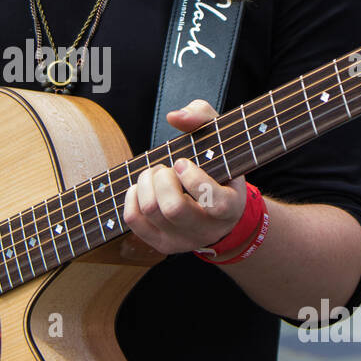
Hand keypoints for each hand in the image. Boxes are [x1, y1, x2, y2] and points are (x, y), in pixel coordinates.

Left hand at [123, 99, 245, 255]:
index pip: (213, 201)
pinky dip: (131, 197)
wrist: (217, 208)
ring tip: (155, 175)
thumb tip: (174, 117)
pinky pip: (134, 220)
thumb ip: (202, 117)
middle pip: (173, 209)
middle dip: (162, 179)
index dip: (193, 178)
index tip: (182, 162)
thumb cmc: (216, 165)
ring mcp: (182, 240)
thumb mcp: (219, 137)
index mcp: (229, 207)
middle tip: (165, 168)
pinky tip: (143, 187)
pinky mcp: (160, 242)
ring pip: (151, 211)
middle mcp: (207, 229)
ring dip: (146, 184)